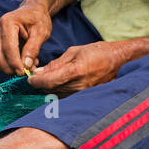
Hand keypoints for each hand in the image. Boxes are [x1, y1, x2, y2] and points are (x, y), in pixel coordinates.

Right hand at [0, 0, 52, 74]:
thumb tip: (26, 65)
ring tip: (28, 64)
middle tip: (26, 71)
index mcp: (8, 22)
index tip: (23, 72)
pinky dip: (9, 64)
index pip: (8, 47)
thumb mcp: (41, 32)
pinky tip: (23, 61)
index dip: (15, 62)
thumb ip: (33, 48)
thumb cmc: (38, 19)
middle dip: (10, 68)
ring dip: (10, 67)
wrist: (33, 10)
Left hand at [28, 40, 148, 94]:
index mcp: (75, 71)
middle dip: (42, 83)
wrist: (119, 60)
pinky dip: (60, 90)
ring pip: (57, 94)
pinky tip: (61, 82)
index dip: (35, 81)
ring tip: (51, 77)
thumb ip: (56, 64)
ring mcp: (83, 93)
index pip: (49, 81)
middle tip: (37, 75)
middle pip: (50, 89)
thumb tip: (39, 71)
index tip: (29, 78)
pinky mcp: (85, 97)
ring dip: (50, 87)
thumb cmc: (98, 52)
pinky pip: (66, 96)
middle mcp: (79, 85)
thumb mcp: (74, 51)